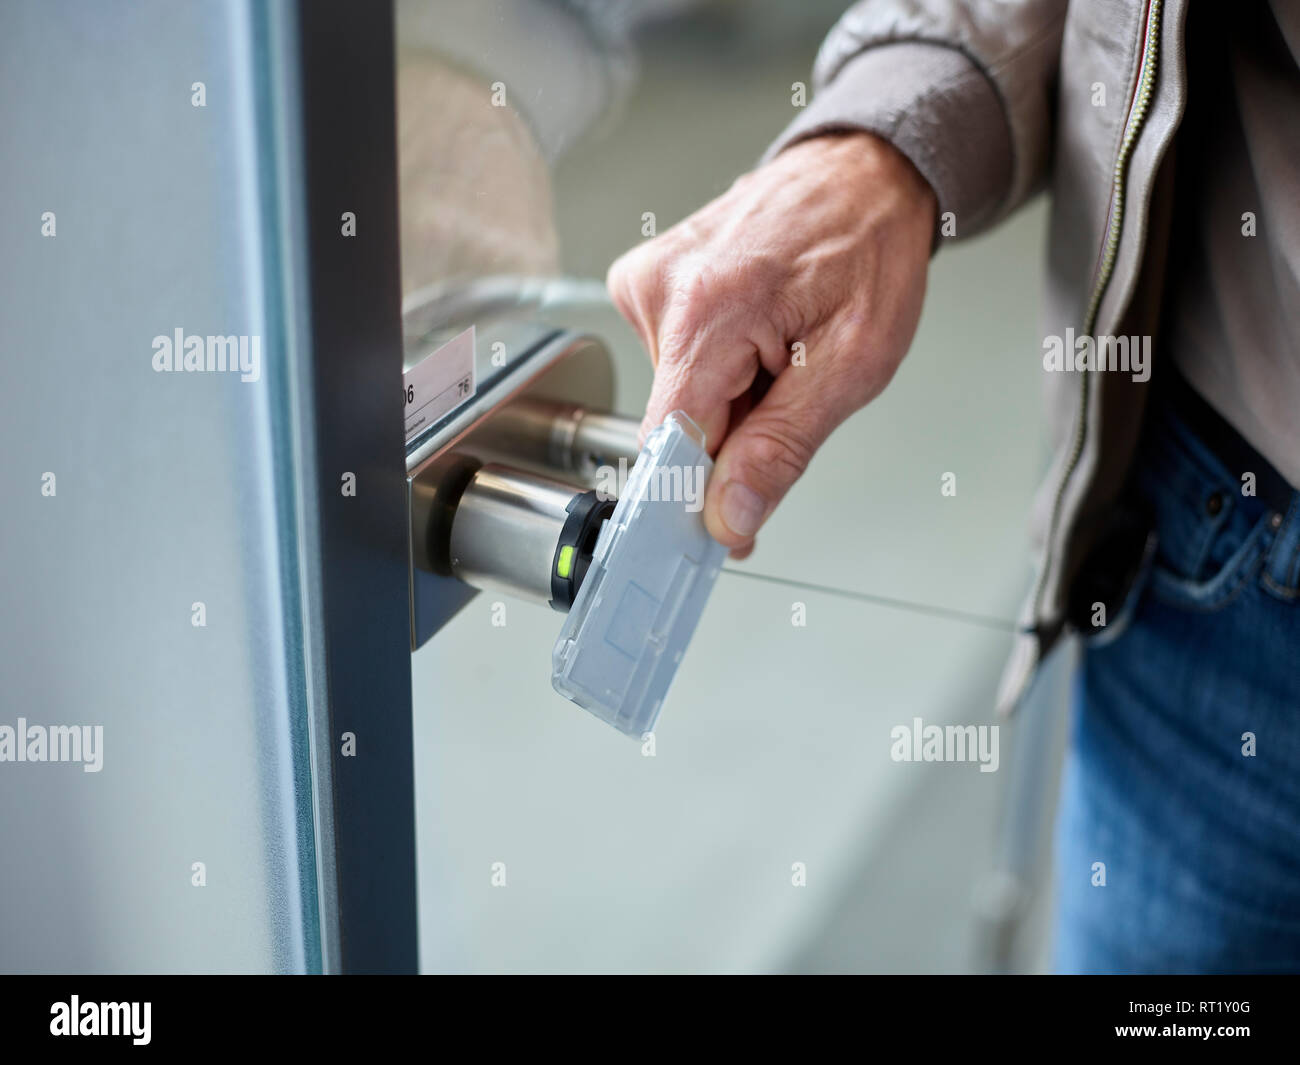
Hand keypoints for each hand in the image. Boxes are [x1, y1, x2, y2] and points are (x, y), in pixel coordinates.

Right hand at [606, 131, 936, 557]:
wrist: (860, 175)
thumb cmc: (868, 251)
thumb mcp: (853, 365)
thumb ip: (781, 448)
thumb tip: (728, 514)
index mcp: (710, 311)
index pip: (668, 446)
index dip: (696, 498)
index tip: (714, 530)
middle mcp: (661, 291)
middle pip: (676, 425)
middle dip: (732, 437)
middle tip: (789, 393)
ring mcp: (646, 282)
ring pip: (677, 398)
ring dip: (729, 400)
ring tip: (777, 349)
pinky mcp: (645, 283)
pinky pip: (672, 363)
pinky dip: (715, 368)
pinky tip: (753, 333)